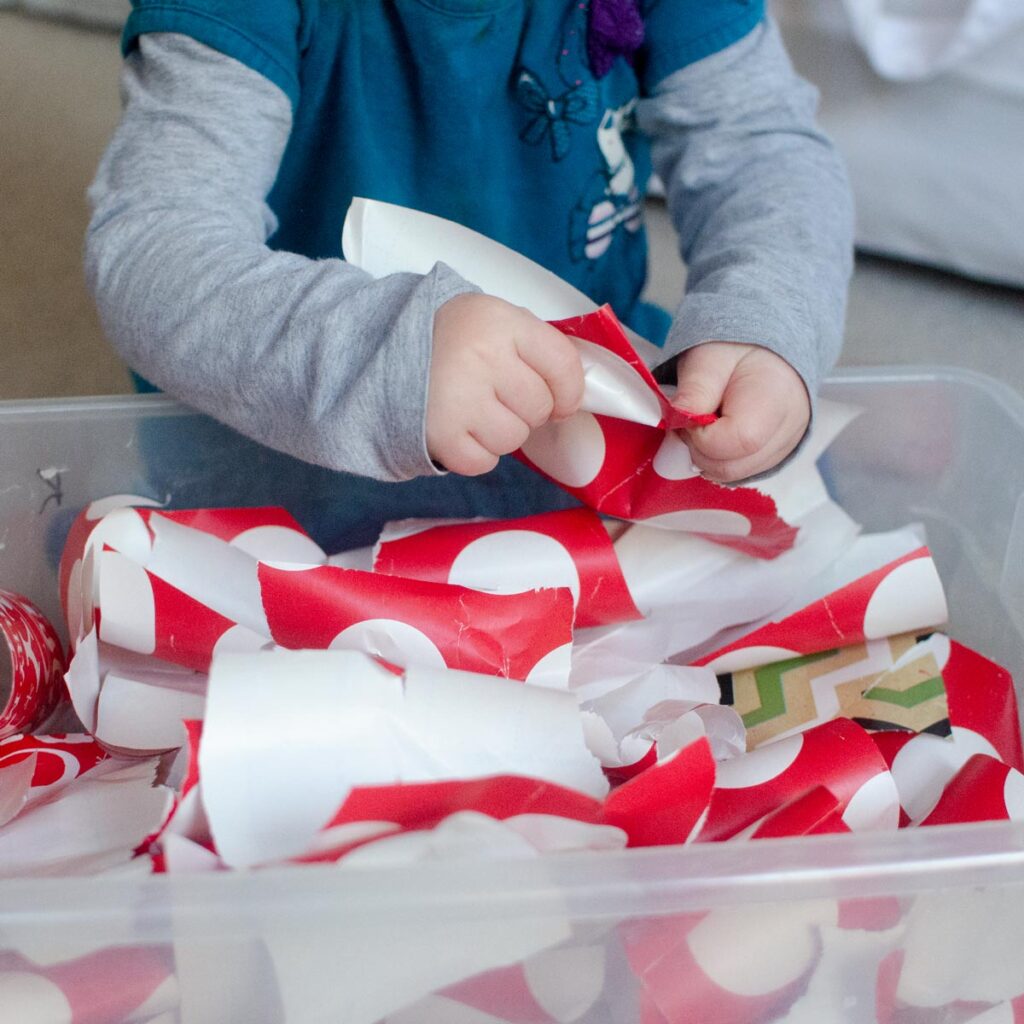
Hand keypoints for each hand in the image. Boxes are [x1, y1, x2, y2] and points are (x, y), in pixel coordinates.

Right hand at [427, 294, 584, 475]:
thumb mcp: (496, 322)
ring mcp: (459, 398)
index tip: (562, 399)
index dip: (570, 391)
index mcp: (501, 322)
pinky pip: (483, 462)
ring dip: (502, 432)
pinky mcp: (440, 435)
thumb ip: (538, 349)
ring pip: (514, 438)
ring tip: (476, 410)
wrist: (382, 348)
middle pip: (540, 408)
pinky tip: (460, 428)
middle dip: (528, 409)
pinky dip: (476, 453)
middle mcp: (481, 357)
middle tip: (499, 396)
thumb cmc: (453, 338)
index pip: (564, 365)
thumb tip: (573, 397)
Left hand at [672, 342, 809, 481]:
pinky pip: (740, 473)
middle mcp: (788, 430)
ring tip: (705, 426)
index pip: (736, 440)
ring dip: (707, 458)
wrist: (766, 353)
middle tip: (691, 423)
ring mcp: (784, 448)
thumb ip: (695, 389)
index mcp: (775, 399)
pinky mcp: (775, 458)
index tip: (688, 417)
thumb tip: (678, 420)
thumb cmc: (737, 351)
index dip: (700, 436)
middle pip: (733, 466)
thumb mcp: (709, 358)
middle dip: (699, 450)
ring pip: (733, 475)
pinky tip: (716, 436)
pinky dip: (719, 461)